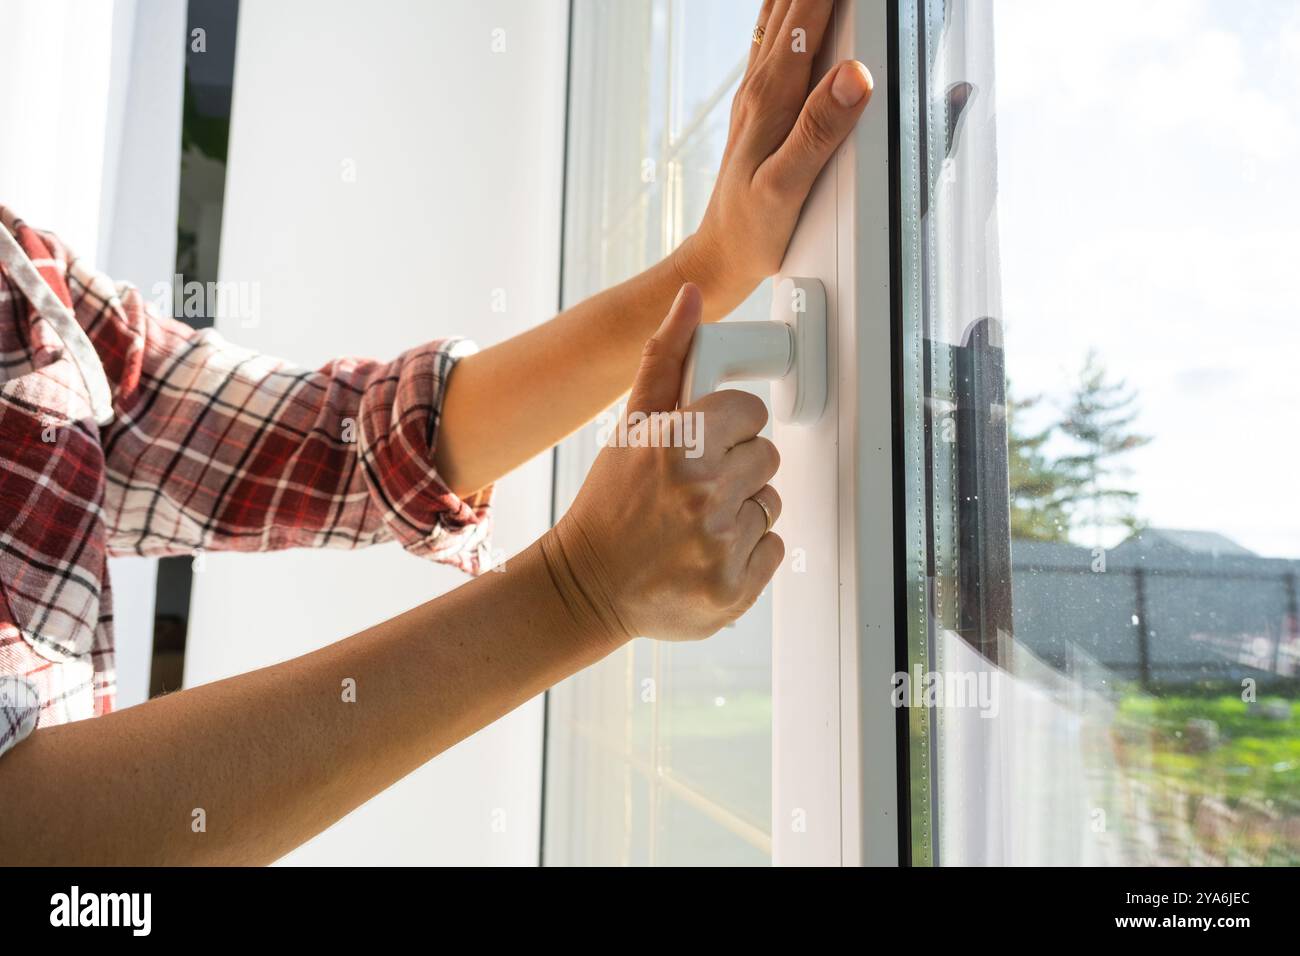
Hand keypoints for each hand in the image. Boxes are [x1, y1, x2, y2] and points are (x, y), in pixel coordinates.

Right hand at [541, 284, 783, 643]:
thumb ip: (667, 356)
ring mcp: (721, 545)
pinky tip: (705, 553)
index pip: (751, 412)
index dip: (728, 427)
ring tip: (695, 523)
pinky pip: (772, 548)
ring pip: (770, 503)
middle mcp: (704, 494)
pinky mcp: (735, 588)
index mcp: (680, 445)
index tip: (704, 445)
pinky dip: (746, 554)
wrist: (586, 585)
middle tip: (693, 489)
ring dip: (741, 511)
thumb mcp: (631, 425)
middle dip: (735, 468)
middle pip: (766, 457)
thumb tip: (691, 296)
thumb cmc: (609, 503)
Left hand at [674, 0, 872, 315]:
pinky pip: (774, 41)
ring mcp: (757, 94)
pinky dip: (791, 13)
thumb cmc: (751, 229)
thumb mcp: (787, 186)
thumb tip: (855, 75)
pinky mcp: (761, 106)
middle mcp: (760, 86)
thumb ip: (819, 129)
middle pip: (791, 7)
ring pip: (779, 18)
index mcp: (771, 97)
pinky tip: (796, 10)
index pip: (807, 17)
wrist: (721, 253)